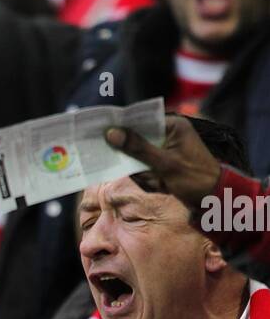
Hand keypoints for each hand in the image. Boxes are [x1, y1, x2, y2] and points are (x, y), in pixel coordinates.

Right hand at [106, 114, 222, 207]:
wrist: (215, 199)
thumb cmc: (195, 178)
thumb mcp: (165, 163)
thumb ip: (138, 148)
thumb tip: (112, 134)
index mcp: (173, 125)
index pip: (142, 119)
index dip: (123, 126)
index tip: (104, 131)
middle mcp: (168, 134)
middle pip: (137, 140)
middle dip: (137, 159)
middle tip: (140, 168)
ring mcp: (165, 150)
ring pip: (139, 158)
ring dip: (145, 174)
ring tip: (161, 182)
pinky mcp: (163, 164)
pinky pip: (145, 169)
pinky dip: (150, 180)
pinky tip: (163, 186)